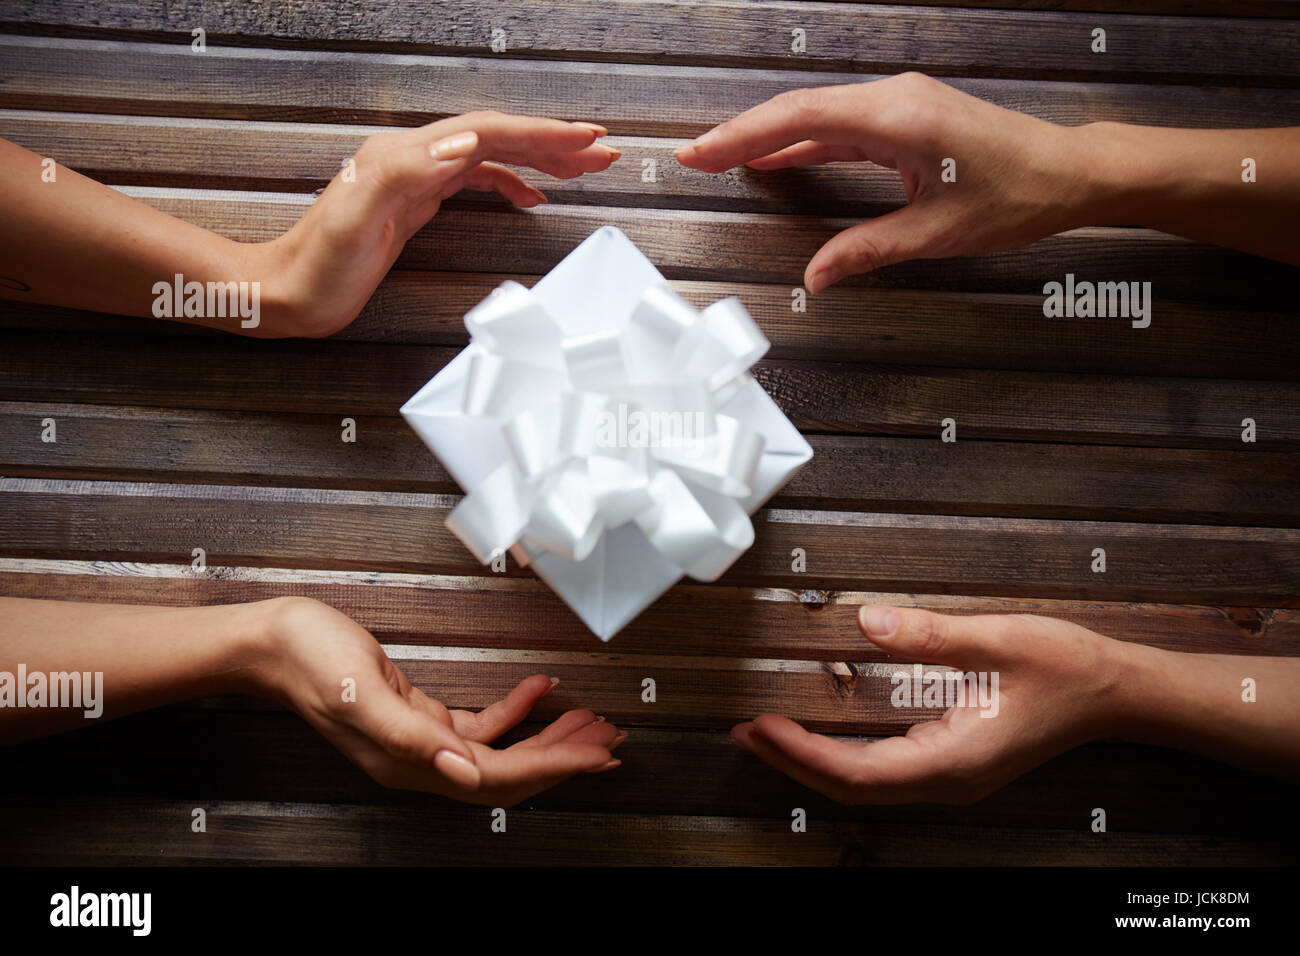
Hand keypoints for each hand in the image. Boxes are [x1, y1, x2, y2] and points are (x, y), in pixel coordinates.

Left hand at [252, 111, 619, 336]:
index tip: (586, 141)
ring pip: (491, 156)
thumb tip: (463, 144)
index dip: (541, 135)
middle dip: (553, 142)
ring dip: (539, 159)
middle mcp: (414, 158)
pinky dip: (510, 183)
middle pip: (497, 137)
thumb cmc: (317, 266)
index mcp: (406, 155)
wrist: (285, 291)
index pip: (488, 132)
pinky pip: (475, 181)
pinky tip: (530, 197)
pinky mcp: (416, 203)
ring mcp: (416, 179)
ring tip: (582, 169)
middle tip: (602, 153)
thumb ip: (405, 172)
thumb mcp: (357, 218)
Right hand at [260, 597, 623, 804]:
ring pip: (501, 752)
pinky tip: (538, 690)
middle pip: (509, 774)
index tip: (596, 753)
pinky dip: (515, 708)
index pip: (498, 776)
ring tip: (589, 722)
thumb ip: (411, 736)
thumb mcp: (359, 693)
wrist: (273, 641)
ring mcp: (420, 741)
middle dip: (564, 758)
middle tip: (610, 740)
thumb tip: (464, 770)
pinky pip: (480, 724)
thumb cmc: (309, 659)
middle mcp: (419, 759)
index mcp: (408, 761)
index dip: (553, 765)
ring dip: (547, 737)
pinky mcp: (418, 717)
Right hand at [675, 72, 1098, 291]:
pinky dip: (804, 140)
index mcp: (897, 118)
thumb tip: (817, 276)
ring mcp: (899, 106)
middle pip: (798, 109)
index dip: (742, 136)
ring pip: (816, 115)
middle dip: (742, 134)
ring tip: (723, 158)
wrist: (1069, 172)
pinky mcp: (905, 118)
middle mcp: (894, 100)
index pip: (799, 118)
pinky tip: (779, 156)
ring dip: (768, 136)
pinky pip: (840, 125)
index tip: (702, 152)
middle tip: (695, 157)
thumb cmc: (1019, 193)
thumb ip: (868, 251)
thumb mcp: (936, 232)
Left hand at [732, 606, 1130, 804]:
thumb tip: (869, 622)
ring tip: (766, 735)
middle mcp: (948, 778)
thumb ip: (932, 633)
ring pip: (866, 781)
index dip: (805, 754)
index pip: (861, 771)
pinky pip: (883, 769)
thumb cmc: (1067, 670)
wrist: (1113, 692)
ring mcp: (950, 774)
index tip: (763, 727)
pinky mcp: (951, 761)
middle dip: (794, 761)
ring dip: (813, 760)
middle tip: (744, 732)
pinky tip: (818, 736)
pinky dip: (841, 755)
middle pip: (853, 785)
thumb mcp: (1000, 640)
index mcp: (956, 759)